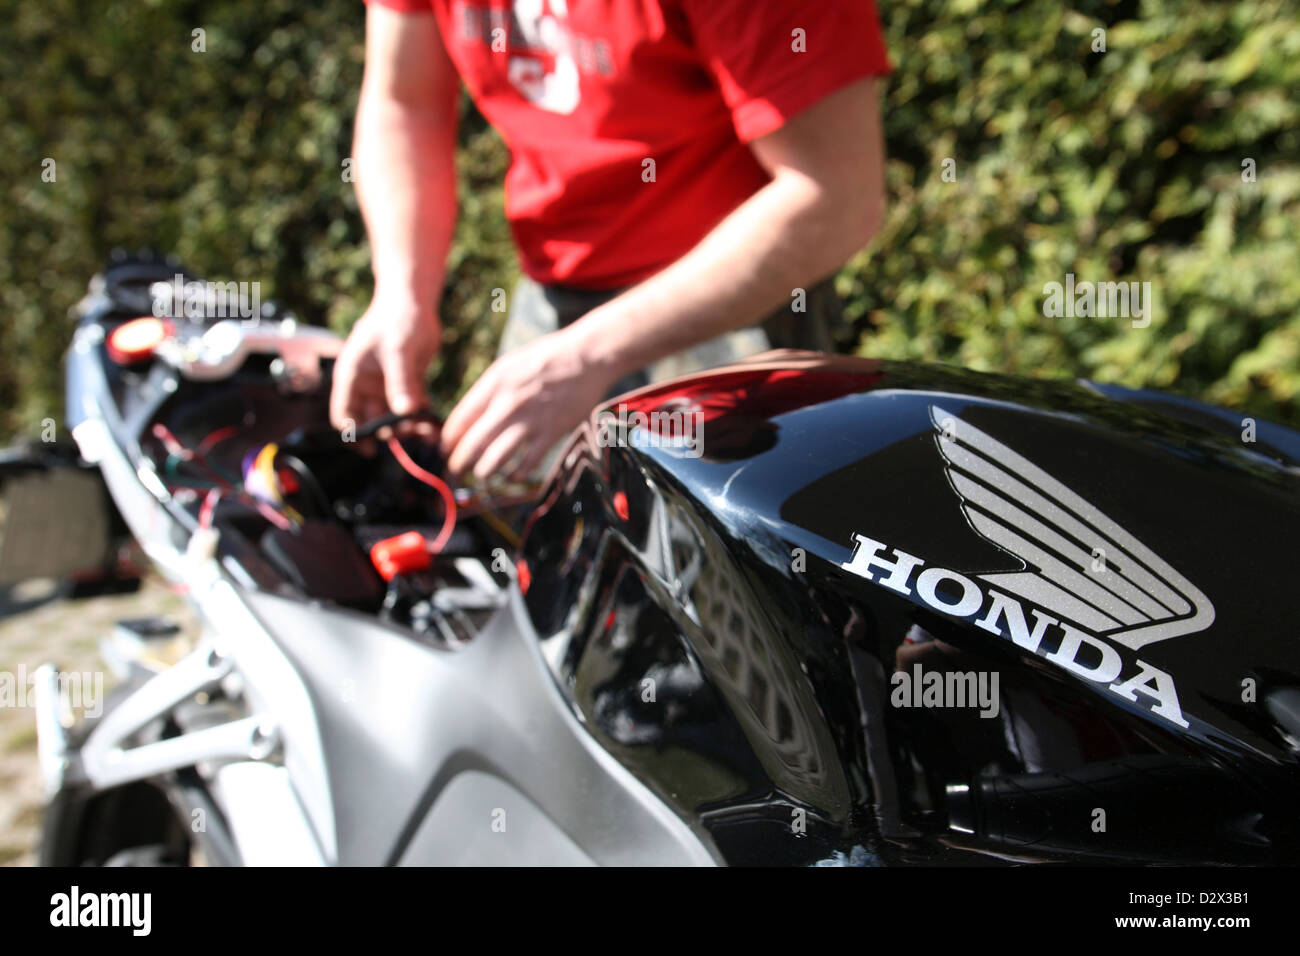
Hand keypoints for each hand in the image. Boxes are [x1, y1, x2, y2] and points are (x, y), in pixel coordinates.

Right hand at [330, 293, 441, 433]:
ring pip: (395, 417)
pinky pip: (413, 408)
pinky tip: (436, 425)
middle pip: (372, 421)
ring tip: (429, 432)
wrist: (414, 300)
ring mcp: (386, 385)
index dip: (354, 435)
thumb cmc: (397, 318)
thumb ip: (401, 382)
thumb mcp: (398, 351)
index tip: (372, 450)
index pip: (344, 415)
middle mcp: (366, 384)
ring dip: (409, 427)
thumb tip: (404, 413)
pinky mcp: (407, 383)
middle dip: (389, 432)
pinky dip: (423, 417)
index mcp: (351, 376)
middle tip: (412, 434)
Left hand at [441, 326, 618, 481]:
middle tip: (455, 472)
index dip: (447, 442)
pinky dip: (516, 475)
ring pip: (494, 460)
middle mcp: (507, 404)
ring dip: (484, 473)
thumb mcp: (510, 364)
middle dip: (458, 465)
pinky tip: (512, 476)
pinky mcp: (551, 433)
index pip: (458, 421)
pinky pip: (527, 465)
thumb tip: (470, 418)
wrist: (587, 356)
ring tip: (482, 475)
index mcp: (493, 384)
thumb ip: (489, 390)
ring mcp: (529, 421)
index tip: (446, 450)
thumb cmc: (547, 357)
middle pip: (471, 446)